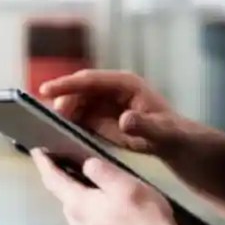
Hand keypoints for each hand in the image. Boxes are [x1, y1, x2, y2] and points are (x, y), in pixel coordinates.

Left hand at [30, 148, 184, 224]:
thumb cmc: (144, 217)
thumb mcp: (124, 184)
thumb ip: (100, 171)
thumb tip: (85, 164)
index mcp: (78, 205)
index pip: (53, 180)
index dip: (44, 163)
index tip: (37, 150)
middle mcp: (78, 224)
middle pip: (63, 196)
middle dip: (60, 177)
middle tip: (63, 159)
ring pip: (76, 210)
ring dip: (75, 193)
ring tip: (83, 178)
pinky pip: (87, 220)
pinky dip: (88, 206)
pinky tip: (102, 203)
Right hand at [39, 70, 186, 157]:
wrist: (178, 144)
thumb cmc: (173, 134)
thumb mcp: (163, 132)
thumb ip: (145, 126)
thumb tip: (124, 120)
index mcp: (126, 84)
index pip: (91, 80)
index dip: (68, 84)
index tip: (46, 90)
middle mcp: (112, 89)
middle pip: (79, 90)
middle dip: (62, 100)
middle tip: (46, 117)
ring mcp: (106, 103)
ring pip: (76, 103)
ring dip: (63, 113)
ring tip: (48, 127)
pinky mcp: (102, 118)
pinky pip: (80, 117)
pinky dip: (68, 123)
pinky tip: (57, 133)